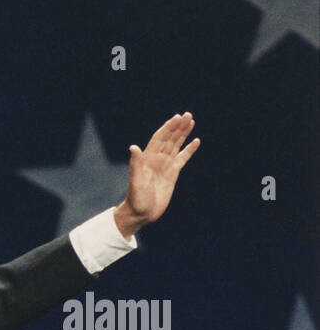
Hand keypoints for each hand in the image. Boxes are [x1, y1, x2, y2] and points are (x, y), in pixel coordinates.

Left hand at [113, 113, 199, 237]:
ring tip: (191, 121)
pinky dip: (189, 150)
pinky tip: (196, 141)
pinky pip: (182, 159)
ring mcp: (165, 166)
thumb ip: (135, 164)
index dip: (168, 127)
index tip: (178, 117)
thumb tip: (133, 147)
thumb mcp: (135, 181)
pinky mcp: (172, 174)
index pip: (160, 138)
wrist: (141, 214)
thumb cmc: (136, 199)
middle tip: (188, 115)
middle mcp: (157, 160)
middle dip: (178, 127)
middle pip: (169, 139)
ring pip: (176, 145)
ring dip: (183, 134)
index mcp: (148, 159)